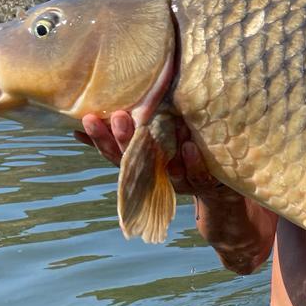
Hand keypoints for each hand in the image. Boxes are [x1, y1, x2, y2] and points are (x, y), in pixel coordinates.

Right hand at [74, 111, 238, 200]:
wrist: (218, 190)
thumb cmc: (182, 156)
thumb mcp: (156, 141)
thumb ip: (132, 130)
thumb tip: (89, 115)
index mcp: (140, 164)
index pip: (113, 152)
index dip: (99, 138)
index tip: (87, 118)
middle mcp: (156, 175)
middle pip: (134, 161)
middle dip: (123, 139)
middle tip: (117, 117)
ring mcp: (180, 181)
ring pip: (164, 169)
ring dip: (155, 151)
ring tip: (148, 129)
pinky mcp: (205, 183)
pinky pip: (197, 175)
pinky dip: (191, 161)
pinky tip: (187, 146)